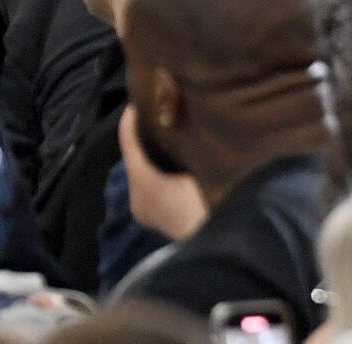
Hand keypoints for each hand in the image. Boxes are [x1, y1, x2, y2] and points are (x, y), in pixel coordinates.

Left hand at [119, 105, 205, 240]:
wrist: (222, 250)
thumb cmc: (211, 206)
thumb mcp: (203, 170)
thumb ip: (191, 143)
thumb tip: (190, 113)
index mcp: (144, 181)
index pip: (129, 142)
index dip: (131, 120)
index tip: (137, 101)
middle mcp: (137, 196)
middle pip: (135, 156)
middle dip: (143, 136)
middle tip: (157, 113)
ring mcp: (144, 209)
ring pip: (142, 171)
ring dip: (150, 154)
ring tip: (166, 133)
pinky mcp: (154, 217)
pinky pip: (149, 184)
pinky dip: (155, 170)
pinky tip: (170, 161)